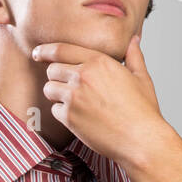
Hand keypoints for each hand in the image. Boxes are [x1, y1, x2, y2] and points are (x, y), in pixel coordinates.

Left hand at [32, 34, 165, 166]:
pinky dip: (62, 113)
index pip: (61, 49)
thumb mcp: (141, 78)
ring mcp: (74, 96)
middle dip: (56, 76)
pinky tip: (80, 117)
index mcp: (99, 62)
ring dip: (57, 94)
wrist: (140, 140)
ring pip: (49, 89)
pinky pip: (54, 109)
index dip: (45, 50)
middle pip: (52, 69)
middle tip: (68, 86)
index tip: (38, 53)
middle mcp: (82, 76)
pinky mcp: (68, 116)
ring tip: (76, 102)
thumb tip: (133, 41)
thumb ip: (133, 56)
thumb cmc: (142, 111)